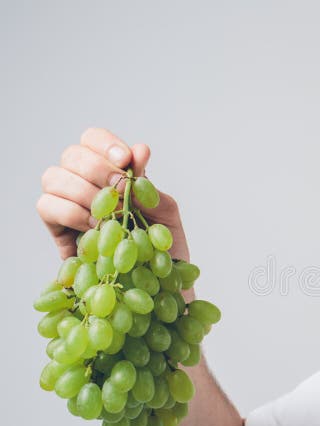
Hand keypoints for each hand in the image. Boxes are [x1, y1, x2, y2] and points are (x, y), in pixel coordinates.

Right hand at [36, 127, 189, 261]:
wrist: (158, 284)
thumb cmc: (163, 246)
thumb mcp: (165, 215)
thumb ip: (149, 185)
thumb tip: (140, 150)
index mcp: (111, 170)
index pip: (94, 139)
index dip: (105, 144)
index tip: (126, 160)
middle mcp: (84, 181)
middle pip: (72, 154)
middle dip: (97, 168)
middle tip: (120, 189)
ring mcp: (66, 202)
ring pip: (53, 177)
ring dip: (84, 192)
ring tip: (109, 214)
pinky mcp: (55, 227)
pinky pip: (47, 206)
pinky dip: (72, 213)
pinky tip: (95, 228)